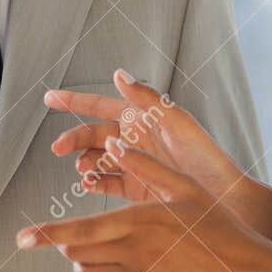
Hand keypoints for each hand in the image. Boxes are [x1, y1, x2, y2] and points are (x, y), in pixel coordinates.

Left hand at [17, 142, 271, 271]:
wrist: (245, 271)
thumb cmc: (215, 224)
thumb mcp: (184, 187)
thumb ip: (146, 165)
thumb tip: (116, 142)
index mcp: (138, 220)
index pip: (78, 231)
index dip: (44, 235)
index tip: (20, 239)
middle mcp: (134, 252)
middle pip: (76, 255)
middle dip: (67, 247)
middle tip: (77, 241)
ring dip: (80, 269)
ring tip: (93, 260)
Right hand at [46, 70, 271, 237]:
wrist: (223, 198)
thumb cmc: (205, 156)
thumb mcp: (177, 123)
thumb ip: (147, 99)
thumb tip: (118, 73)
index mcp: (142, 118)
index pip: (100, 106)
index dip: (74, 101)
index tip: (48, 99)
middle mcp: (134, 139)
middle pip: (93, 134)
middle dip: (73, 139)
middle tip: (59, 149)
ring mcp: (133, 164)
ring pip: (96, 160)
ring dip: (84, 163)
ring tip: (84, 170)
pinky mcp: (136, 188)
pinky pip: (107, 184)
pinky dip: (94, 184)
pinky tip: (89, 185)